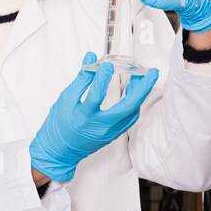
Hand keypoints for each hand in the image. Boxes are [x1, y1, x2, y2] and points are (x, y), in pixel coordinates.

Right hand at [29, 53, 158, 182]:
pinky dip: (134, 103)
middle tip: (151, 72)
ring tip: (142, 77)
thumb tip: (91, 58)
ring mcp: (110, 132)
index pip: (96, 97)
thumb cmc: (59, 125)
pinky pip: (130, 118)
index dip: (101, 78)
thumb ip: (81, 79)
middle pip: (128, 107)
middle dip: (142, 88)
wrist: (60, 151)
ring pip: (132, 112)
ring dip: (140, 94)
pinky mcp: (114, 134)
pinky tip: (135, 92)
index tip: (106, 64)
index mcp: (83, 118)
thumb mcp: (65, 100)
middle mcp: (100, 127)